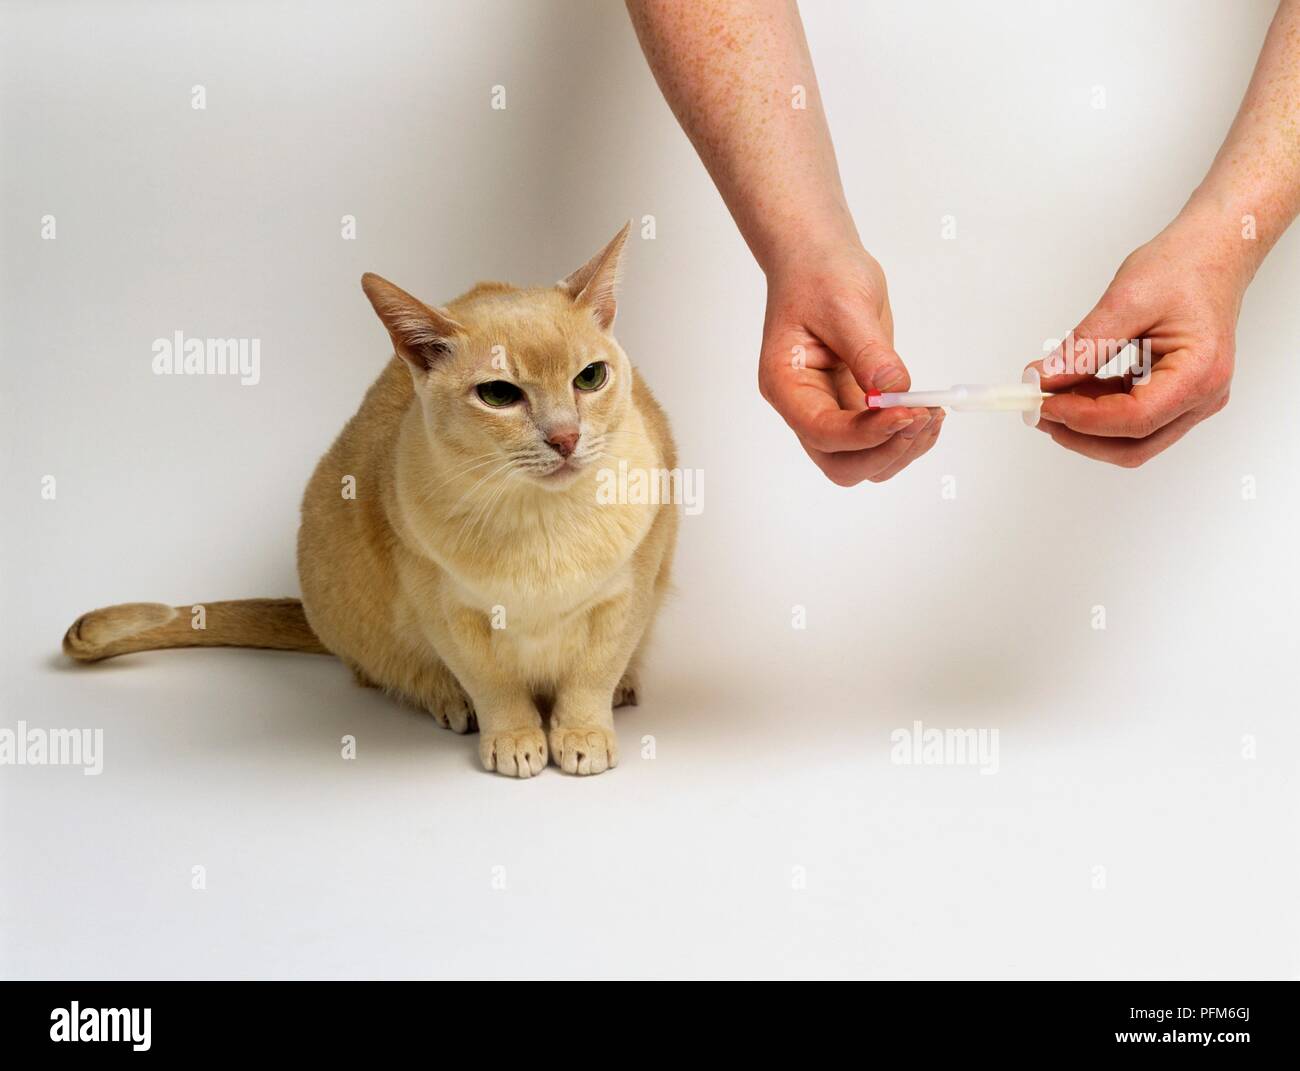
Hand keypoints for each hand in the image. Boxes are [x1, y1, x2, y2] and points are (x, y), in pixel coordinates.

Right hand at [758, 246, 942, 484]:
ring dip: (901, 450)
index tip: (908, 413)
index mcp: (786, 384)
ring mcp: (831, 410)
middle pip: (841, 464)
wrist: (820, 259)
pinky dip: (908, 437)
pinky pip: (881, 440)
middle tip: (921, 417)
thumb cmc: (819, 274)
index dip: (866, 433)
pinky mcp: (857, 405)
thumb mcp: (844, 305)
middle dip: (884, 451)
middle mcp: (804, 407)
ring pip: (864, 462)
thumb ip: (869, 352)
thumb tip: (894, 389)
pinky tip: (928, 412)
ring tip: (931, 414)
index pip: (822, 431)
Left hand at [1027, 213, 1244, 466]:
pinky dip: (1099, 412)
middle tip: (1038, 410)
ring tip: (1049, 398)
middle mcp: (1203, 397)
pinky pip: (1134, 420)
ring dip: (1086, 426)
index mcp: (1200, 373)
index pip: (1134, 418)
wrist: (1213, 252)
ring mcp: (1193, 401)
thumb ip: (1084, 346)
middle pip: (1134, 445)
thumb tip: (1045, 379)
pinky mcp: (1177, 396)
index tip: (1043, 402)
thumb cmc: (1184, 267)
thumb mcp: (1125, 300)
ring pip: (1132, 440)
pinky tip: (1072, 392)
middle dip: (1080, 433)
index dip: (1082, 418)